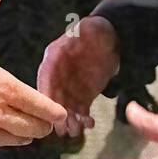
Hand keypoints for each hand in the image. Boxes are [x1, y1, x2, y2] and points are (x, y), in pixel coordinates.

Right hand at [38, 14, 118, 136]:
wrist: (112, 41)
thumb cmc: (96, 31)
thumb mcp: (87, 28)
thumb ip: (78, 33)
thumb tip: (72, 36)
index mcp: (53, 58)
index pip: (45, 78)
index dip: (47, 94)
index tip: (50, 108)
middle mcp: (57, 75)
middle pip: (53, 97)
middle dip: (57, 114)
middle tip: (62, 128)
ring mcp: (69, 87)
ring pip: (65, 108)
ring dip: (69, 121)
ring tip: (76, 130)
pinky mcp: (82, 96)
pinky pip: (80, 111)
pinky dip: (83, 119)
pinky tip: (89, 124)